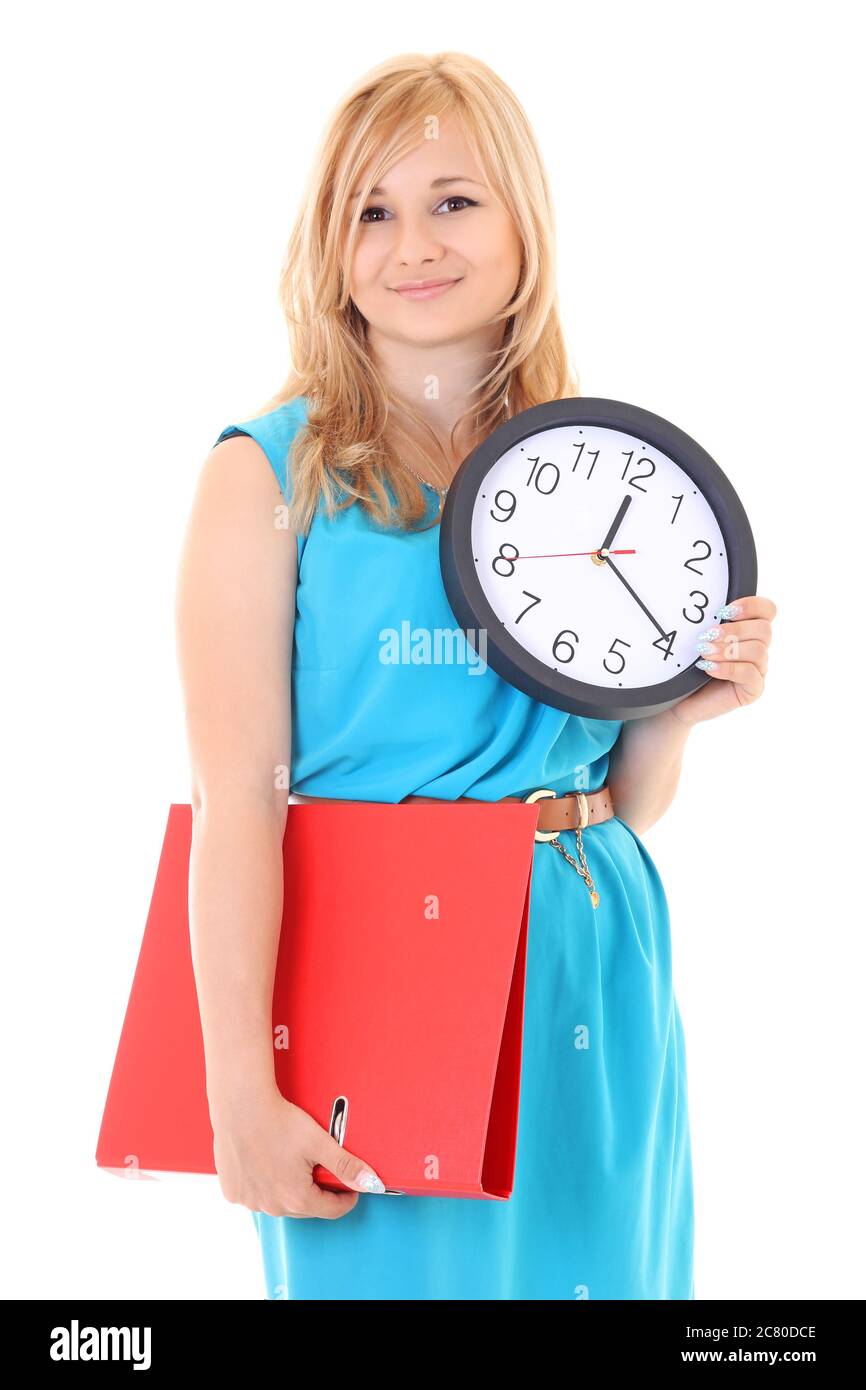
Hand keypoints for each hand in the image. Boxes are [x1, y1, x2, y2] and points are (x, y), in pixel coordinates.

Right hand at [211, 1087, 385, 1217]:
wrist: (240, 1105)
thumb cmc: (279, 1121)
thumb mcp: (319, 1141)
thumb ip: (346, 1165)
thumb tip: (371, 1183)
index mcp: (297, 1199)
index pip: (333, 1209)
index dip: (347, 1196)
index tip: (350, 1185)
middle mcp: (272, 1207)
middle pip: (306, 1207)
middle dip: (317, 1190)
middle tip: (319, 1165)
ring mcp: (250, 1202)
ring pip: (279, 1202)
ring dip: (289, 1188)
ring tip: (291, 1161)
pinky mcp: (233, 1192)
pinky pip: (256, 1195)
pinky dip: (263, 1185)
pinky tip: (266, 1163)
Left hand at [669, 594, 776, 727]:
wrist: (679, 699)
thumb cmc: (688, 667)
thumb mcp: (700, 640)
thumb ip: (711, 624)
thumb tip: (709, 609)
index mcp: (750, 632)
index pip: (768, 610)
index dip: (752, 606)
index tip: (724, 611)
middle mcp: (758, 649)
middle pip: (764, 630)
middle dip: (734, 630)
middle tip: (706, 635)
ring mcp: (758, 671)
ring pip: (759, 651)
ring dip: (728, 650)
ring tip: (704, 654)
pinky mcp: (753, 690)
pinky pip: (751, 675)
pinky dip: (728, 669)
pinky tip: (708, 668)